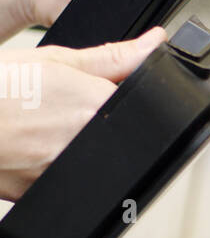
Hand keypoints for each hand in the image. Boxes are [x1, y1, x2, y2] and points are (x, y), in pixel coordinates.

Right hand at [0, 28, 165, 200]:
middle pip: (110, 131)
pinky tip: (27, 147)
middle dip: (89, 120)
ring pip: (87, 157)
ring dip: (68, 142)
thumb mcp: (54, 60)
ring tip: (36, 126)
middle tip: (52, 108)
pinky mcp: (44, 193)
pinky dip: (47, 163)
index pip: (134, 102)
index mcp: (93, 104)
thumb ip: (112, 58)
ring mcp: (64, 171)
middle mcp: (84, 141)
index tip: (87, 94)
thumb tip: (154, 44)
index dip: (112, 97)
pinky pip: (61, 178)